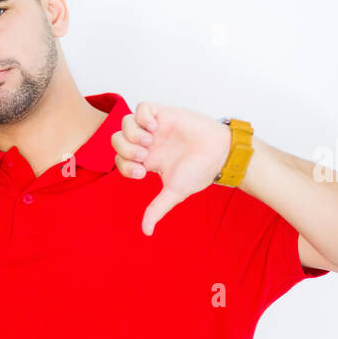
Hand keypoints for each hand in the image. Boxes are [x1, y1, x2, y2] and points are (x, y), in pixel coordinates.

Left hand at [111, 102, 232, 235]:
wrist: (220, 154)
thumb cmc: (200, 171)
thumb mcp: (174, 192)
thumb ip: (157, 209)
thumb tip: (146, 232)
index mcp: (146, 160)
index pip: (120, 160)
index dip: (124, 166)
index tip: (142, 174)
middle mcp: (147, 143)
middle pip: (117, 139)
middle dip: (125, 149)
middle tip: (144, 156)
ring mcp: (155, 127)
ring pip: (126, 122)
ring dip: (132, 133)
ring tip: (150, 141)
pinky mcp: (165, 114)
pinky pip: (142, 107)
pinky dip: (143, 117)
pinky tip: (155, 127)